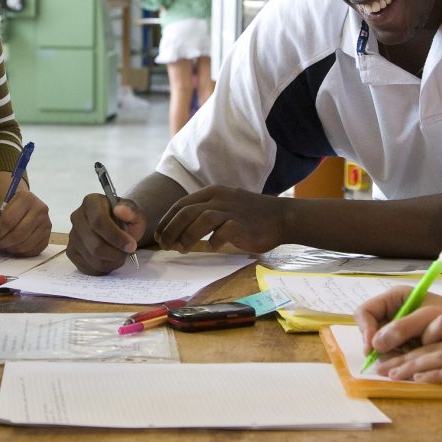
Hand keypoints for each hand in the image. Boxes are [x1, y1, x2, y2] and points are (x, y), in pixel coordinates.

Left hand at [0, 189, 50, 254]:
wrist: (18, 213)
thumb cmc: (3, 214)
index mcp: (26, 197)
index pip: (9, 220)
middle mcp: (40, 208)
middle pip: (18, 233)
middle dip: (4, 242)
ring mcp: (46, 223)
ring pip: (26, 244)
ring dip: (12, 248)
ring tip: (5, 244)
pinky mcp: (48, 237)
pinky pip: (33, 251)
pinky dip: (21, 252)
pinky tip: (15, 246)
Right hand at [66, 193, 146, 275]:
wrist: (118, 227)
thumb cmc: (126, 219)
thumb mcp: (135, 213)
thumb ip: (131, 211)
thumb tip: (120, 210)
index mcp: (91, 202)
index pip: (98, 221)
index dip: (116, 237)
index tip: (131, 245)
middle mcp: (77, 217)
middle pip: (95, 244)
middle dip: (115, 253)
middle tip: (128, 252)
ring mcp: (72, 236)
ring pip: (92, 258)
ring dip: (112, 261)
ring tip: (121, 255)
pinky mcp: (71, 251)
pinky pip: (87, 267)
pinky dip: (103, 268)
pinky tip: (111, 260)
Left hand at [155, 186, 286, 252]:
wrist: (282, 217)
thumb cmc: (251, 215)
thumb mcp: (225, 205)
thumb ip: (205, 212)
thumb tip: (180, 230)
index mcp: (212, 192)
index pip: (181, 204)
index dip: (167, 221)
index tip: (159, 236)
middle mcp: (219, 199)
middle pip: (186, 212)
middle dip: (171, 230)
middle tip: (165, 245)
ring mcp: (231, 211)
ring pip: (200, 219)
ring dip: (187, 236)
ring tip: (182, 248)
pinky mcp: (242, 224)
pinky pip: (222, 231)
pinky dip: (213, 240)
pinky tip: (212, 248)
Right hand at [353, 288, 441, 367]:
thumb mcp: (428, 318)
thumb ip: (401, 328)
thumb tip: (375, 344)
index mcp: (396, 298)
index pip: (365, 312)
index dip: (365, 330)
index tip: (373, 348)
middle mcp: (395, 312)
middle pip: (370, 331)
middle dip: (378, 345)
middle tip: (392, 357)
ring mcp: (402, 329)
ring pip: (381, 346)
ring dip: (392, 354)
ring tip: (413, 354)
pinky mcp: (410, 344)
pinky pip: (395, 354)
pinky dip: (402, 359)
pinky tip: (417, 359)